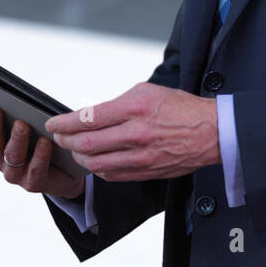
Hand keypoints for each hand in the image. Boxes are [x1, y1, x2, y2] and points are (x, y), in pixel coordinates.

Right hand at [0, 88, 85, 199]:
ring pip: (10, 156)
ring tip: (23, 125)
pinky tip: (44, 143)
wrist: (60, 170)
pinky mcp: (33, 182)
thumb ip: (6, 104)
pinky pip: (34, 170)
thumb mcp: (16, 118)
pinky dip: (39, 156)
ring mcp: (12, 172)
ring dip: (16, 140)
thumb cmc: (33, 137)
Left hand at [44, 82, 219, 181]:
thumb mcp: (147, 91)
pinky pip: (112, 175)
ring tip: (73, 149)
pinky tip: (92, 161)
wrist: (211, 132)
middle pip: (87, 144)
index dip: (64, 122)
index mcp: (135, 108)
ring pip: (96, 164)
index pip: (88, 118)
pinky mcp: (146, 172)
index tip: (54, 123)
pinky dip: (96, 169)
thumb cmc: (181, 108)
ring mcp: (141, 157)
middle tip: (58, 136)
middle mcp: (136, 134)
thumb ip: (116, 103)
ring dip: (78, 157)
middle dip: (66, 141)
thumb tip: (91, 114)